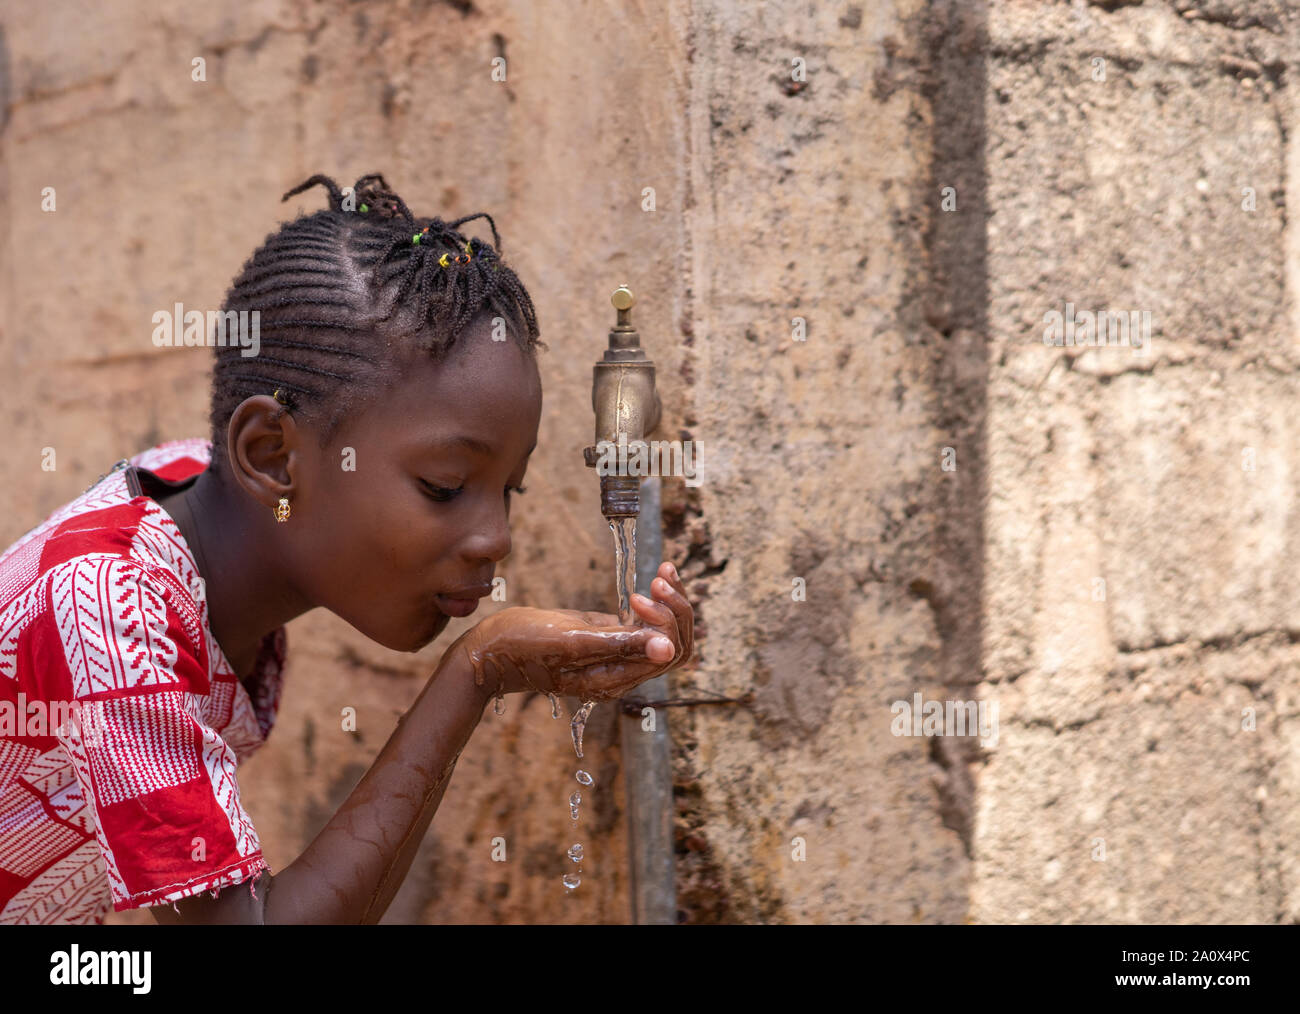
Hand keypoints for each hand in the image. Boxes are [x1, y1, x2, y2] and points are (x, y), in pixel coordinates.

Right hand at [454, 561, 694, 702]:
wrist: (489, 649)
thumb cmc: (523, 645)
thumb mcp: (570, 641)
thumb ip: (619, 645)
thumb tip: (667, 648)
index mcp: (616, 679)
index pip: (670, 654)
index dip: (667, 621)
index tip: (640, 596)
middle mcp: (622, 672)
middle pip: (675, 644)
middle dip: (675, 608)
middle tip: (659, 577)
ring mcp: (615, 654)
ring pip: (665, 631)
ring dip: (670, 600)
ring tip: (662, 570)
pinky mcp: (606, 637)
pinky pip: (645, 622)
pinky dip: (656, 598)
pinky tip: (655, 576)